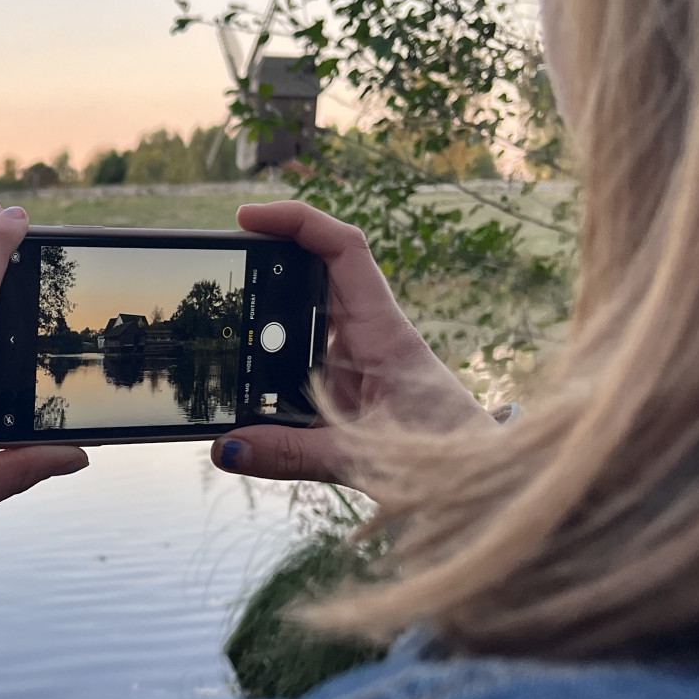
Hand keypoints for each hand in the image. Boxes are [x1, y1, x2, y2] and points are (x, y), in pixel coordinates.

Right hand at [212, 201, 488, 489]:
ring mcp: (361, 358)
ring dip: (267, 313)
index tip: (249, 219)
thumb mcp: (364, 459)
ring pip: (307, 314)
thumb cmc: (443, 460)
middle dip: (267, 263)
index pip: (344, 251)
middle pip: (316, 273)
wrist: (481, 480)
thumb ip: (291, 454)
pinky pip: (306, 354)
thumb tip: (226, 448)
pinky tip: (244, 375)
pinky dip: (273, 355)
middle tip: (218, 268)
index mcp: (385, 334)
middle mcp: (372, 336)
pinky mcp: (353, 384)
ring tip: (219, 320)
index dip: (298, 222)